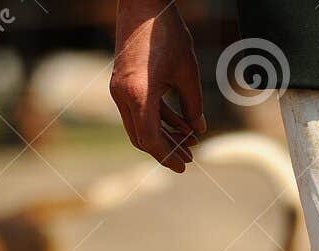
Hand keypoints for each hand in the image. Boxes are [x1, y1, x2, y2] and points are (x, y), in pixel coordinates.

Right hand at [110, 0, 205, 171]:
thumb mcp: (187, 72)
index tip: (185, 166)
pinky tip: (181, 124)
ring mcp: (119, 89)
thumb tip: (199, 130)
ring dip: (164, 136)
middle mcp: (123, 95)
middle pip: (142, 137)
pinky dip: (159, 119)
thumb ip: (193, 105)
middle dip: (166, 151)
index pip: (150, 139)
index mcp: (139, 95)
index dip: (168, 156)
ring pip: (140, 125)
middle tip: (189, 160)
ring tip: (189, 144)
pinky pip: (139, 110)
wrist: (143, 4)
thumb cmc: (166, 33)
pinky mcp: (123, 82)